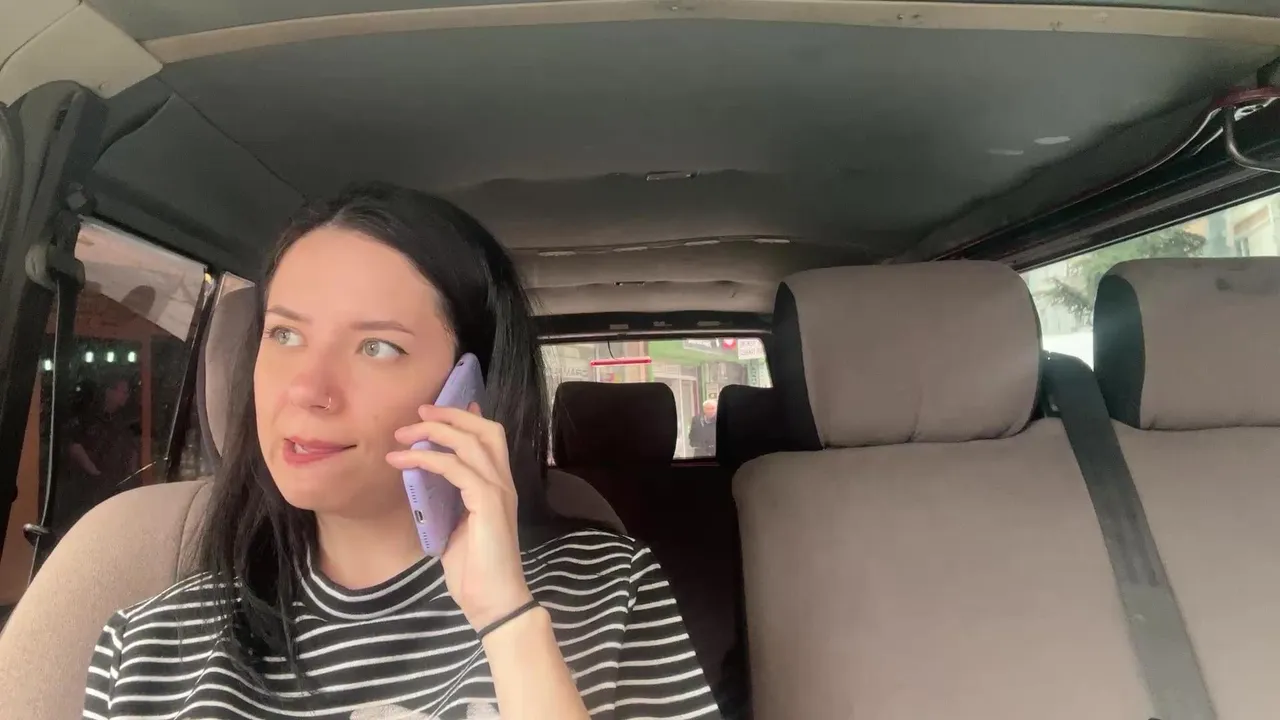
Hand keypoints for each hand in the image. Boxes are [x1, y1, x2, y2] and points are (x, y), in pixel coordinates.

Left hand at [386, 404, 532, 629]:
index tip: (436, 411)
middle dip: (451, 416)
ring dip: (434, 432)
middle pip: (485, 430)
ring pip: (471, 442)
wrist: (494, 602)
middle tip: (419, 412)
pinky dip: (428, 459)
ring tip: (403, 435)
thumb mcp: (456, 528)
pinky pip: (456, 468)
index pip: (490, 439)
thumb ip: (449, 503)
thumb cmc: (475, 573)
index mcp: (498, 488)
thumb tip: (428, 485)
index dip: (466, 418)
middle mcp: (503, 483)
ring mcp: (499, 491)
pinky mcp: (488, 502)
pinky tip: (405, 461)